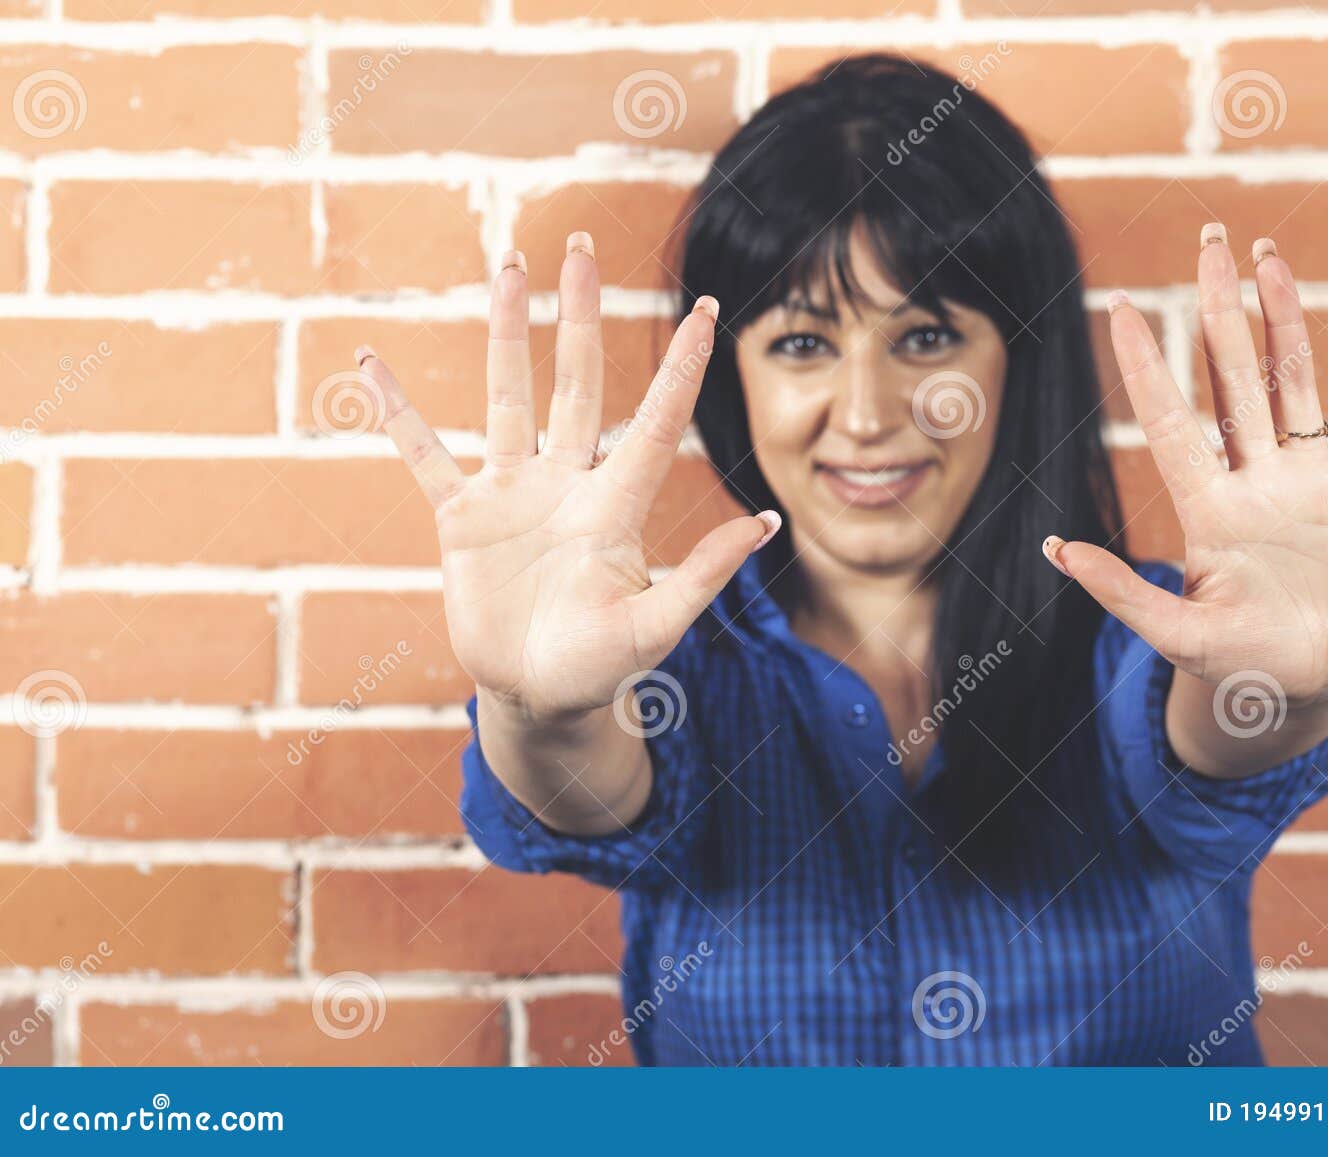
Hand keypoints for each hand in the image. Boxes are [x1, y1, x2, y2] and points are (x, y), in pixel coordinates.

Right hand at [356, 235, 778, 723]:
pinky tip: (369, 365)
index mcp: (616, 505)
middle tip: (581, 244)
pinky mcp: (461, 517)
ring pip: (507, 396)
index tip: (706, 306)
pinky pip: (423, 454)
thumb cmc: (601, 666)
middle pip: (576, 381)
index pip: (654, 419)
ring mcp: (511, 493)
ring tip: (508, 267)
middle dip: (579, 313)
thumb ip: (702, 575)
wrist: (537, 695)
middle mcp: (566, 482)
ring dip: (506, 333)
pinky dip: (398, 413)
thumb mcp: (655, 627)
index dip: (681, 364)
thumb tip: (767, 523)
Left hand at [1045, 224, 1327, 706]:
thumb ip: (1122, 594)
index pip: (1171, 421)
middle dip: (1221, 309)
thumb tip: (1055, 551)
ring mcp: (1310, 481)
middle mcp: (1255, 480)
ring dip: (1285, 319)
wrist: (1307, 685)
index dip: (1148, 366)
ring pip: (1295, 382)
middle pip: (1233, 377)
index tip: (1120, 307)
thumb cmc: (1237, 667)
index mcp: (1208, 510)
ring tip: (1269, 255)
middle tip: (1209, 242)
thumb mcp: (1176, 635)